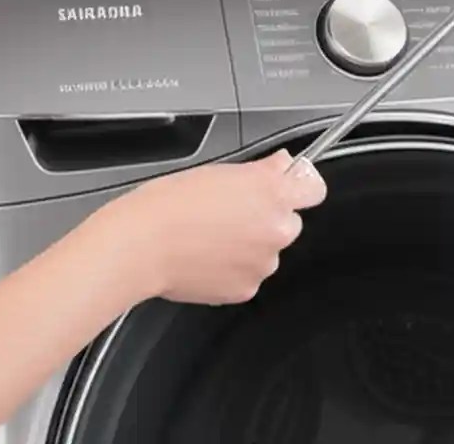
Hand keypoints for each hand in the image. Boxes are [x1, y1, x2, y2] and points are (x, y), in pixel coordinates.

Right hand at [88, 150, 327, 305]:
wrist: (139, 246)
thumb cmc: (168, 206)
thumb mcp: (219, 171)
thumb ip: (262, 170)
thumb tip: (283, 164)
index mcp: (274, 193)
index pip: (314, 189)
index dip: (301, 187)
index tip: (292, 187)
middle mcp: (277, 228)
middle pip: (288, 222)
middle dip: (267, 219)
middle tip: (230, 215)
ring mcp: (264, 262)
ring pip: (267, 252)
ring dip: (249, 247)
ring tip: (210, 238)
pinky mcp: (247, 289)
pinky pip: (248, 276)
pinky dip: (233, 270)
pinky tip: (205, 258)